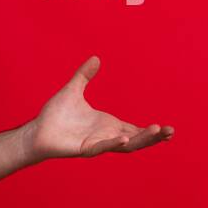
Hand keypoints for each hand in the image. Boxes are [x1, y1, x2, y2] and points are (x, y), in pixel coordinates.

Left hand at [25, 56, 174, 159]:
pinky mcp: (85, 149)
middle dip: (154, 137)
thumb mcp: (73, 90)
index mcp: (107, 124)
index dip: (150, 130)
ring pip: (125, 145)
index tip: (167, 128)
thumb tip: (96, 58)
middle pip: (136, 139)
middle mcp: (106, 135)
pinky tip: (125, 138)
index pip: (135, 129)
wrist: (36, 130)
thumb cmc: (54, 115)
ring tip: (158, 132)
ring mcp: (97, 143)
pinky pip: (102, 146)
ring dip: (141, 139)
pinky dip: (114, 142)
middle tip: (171, 132)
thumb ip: (85, 76)